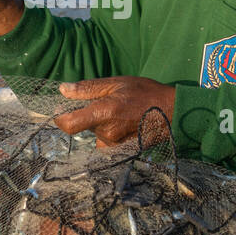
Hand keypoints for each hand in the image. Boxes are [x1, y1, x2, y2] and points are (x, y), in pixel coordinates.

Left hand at [54, 77, 175, 146]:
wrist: (174, 112)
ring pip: (97, 135)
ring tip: (121, 112)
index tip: (62, 111)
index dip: (60, 119)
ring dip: (102, 125)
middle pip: (84, 127)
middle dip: (89, 116)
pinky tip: (126, 123)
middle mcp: (107, 132)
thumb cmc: (147, 93)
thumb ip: (87, 89)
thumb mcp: (116, 83)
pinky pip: (108, 142)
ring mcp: (116, 144)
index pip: (69, 125)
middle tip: (108, 103)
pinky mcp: (123, 151)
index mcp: (103, 112)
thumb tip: (63, 90)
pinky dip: (111, 133)